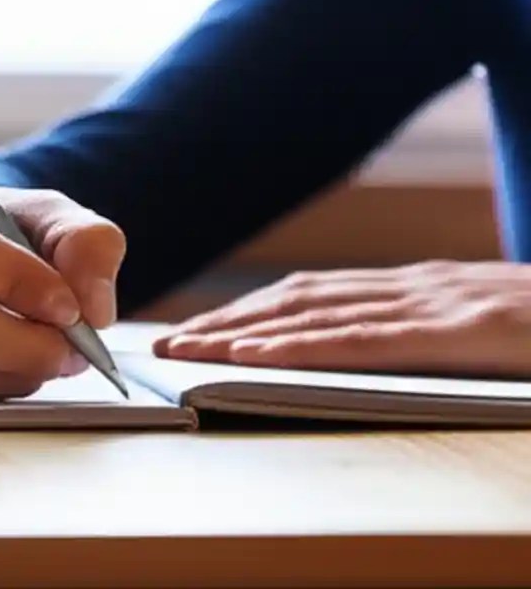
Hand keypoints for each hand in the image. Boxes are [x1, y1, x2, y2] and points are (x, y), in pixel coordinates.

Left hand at [153, 260, 530, 378]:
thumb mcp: (483, 328)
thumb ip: (424, 335)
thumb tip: (366, 352)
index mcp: (416, 286)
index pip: (310, 295)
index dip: (246, 310)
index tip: (194, 328)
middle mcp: (414, 285)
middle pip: (294, 299)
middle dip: (222, 319)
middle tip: (161, 340)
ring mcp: (436, 302)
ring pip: (313, 314)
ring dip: (239, 330)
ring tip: (183, 349)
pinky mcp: (460, 329)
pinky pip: (362, 340)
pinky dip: (299, 347)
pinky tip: (254, 357)